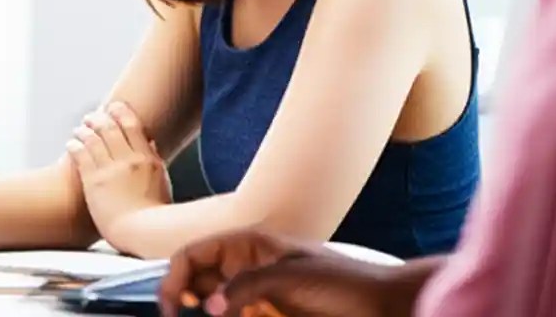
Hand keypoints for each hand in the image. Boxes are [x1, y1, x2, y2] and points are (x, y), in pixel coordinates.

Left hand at [66, 101, 170, 235]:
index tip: (112, 106)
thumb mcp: (162, 183)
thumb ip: (155, 161)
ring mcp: (110, 169)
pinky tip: (70, 144)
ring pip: (92, 137)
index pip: (132, 124)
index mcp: (147, 159)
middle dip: (98, 117)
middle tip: (90, 116)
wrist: (143, 233)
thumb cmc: (155, 215)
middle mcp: (129, 159)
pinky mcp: (94, 181)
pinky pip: (81, 154)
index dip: (119, 111)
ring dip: (83, 130)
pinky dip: (75, 145)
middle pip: (109, 126)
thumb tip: (151, 142)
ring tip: (78, 129)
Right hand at [159, 229, 400, 316]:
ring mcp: (254, 294)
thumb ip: (245, 288)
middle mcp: (244, 267)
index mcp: (245, 245)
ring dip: (204, 313)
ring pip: (212, 304)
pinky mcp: (266, 315)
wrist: (384, 306)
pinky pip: (234, 315)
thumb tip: (206, 308)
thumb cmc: (343, 283)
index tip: (171, 308)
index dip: (174, 278)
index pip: (192, 256)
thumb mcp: (289, 278)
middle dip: (183, 302)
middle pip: (196, 282)